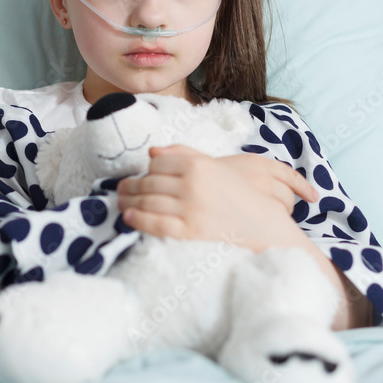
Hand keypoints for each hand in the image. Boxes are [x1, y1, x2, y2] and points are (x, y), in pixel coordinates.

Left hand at [116, 144, 316, 251]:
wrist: (262, 225)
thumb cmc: (238, 194)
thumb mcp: (215, 167)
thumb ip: (184, 155)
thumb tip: (151, 152)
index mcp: (198, 165)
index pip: (158, 164)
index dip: (146, 171)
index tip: (140, 176)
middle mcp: (193, 184)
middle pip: (149, 182)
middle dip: (131, 186)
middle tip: (120, 190)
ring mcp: (190, 208)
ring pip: (148, 202)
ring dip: (129, 201)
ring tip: (121, 203)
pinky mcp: (190, 231)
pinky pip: (155, 224)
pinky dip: (138, 219)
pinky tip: (129, 217)